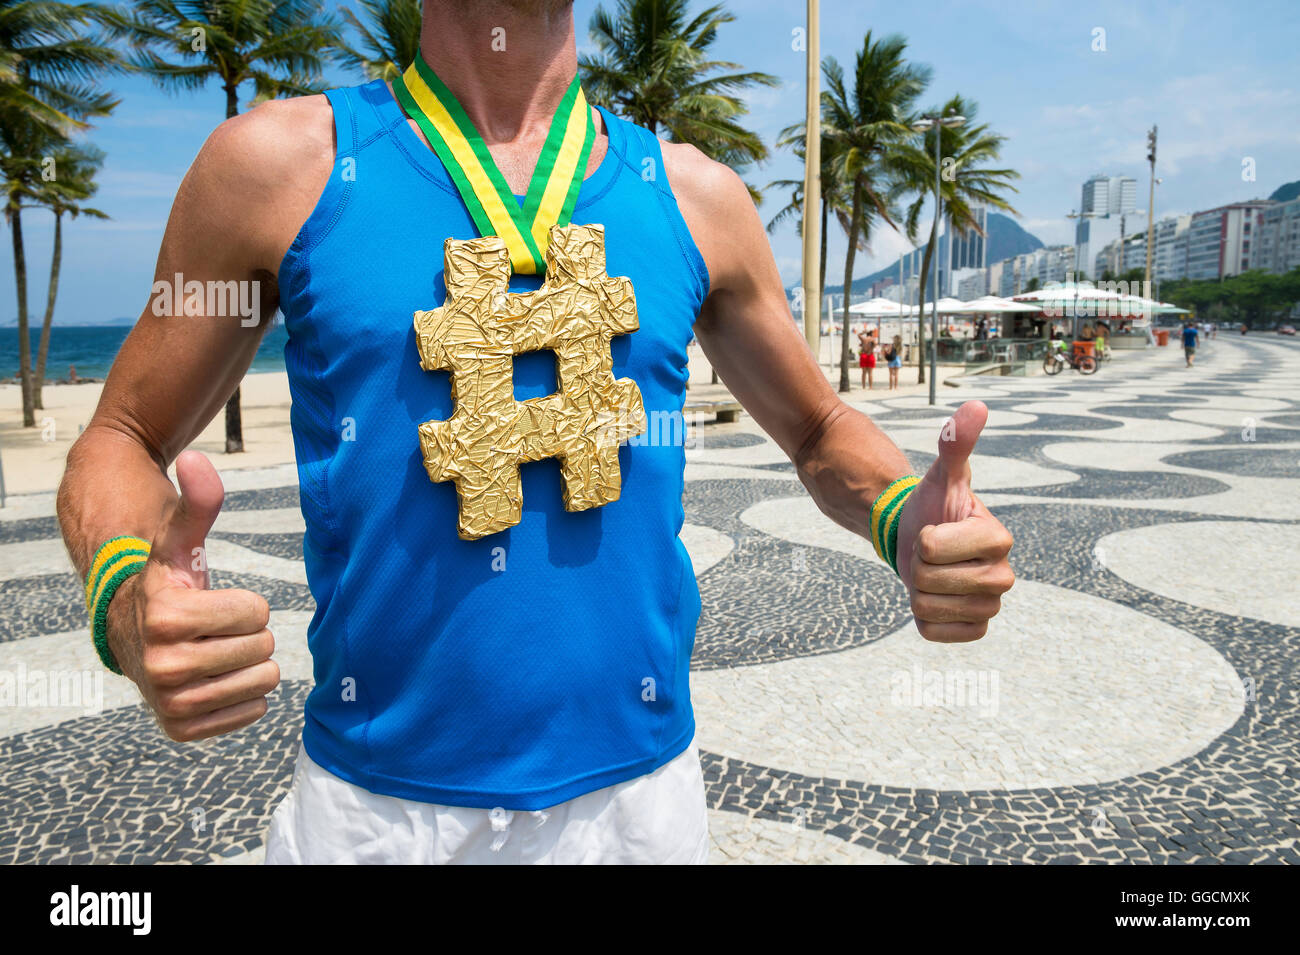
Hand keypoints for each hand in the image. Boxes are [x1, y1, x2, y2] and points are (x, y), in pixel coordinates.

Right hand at [106, 451, 278, 739]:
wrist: (129, 634)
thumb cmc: (167, 583)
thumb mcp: (179, 542)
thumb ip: (197, 504)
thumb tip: (196, 458)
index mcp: (166, 618)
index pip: (258, 611)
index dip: (242, 603)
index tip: (210, 603)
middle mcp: (164, 667)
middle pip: (264, 648)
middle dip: (246, 634)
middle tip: (213, 630)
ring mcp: (172, 704)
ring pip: (264, 682)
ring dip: (247, 665)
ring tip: (213, 652)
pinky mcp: (182, 730)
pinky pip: (253, 712)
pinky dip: (241, 696)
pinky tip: (214, 679)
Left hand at [895, 401, 1014, 641]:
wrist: (923, 541)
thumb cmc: (933, 506)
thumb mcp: (939, 474)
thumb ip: (956, 442)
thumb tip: (975, 406)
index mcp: (998, 539)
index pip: (933, 548)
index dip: (921, 539)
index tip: (933, 529)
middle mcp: (1004, 577)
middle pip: (930, 581)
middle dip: (916, 566)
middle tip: (928, 554)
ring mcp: (991, 606)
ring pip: (928, 609)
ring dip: (916, 591)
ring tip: (930, 574)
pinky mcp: (975, 631)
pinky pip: (934, 634)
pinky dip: (924, 619)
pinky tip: (933, 600)